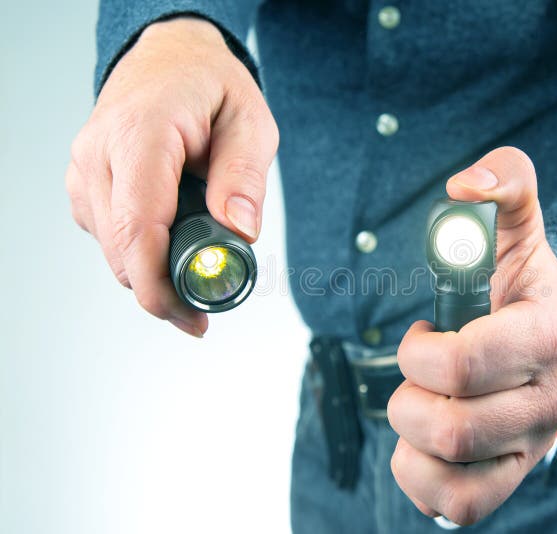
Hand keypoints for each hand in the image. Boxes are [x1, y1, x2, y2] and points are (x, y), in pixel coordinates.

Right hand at [65, 17, 277, 335]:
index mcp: (141, 133)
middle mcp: (100, 154)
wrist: (170, 59)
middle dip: (164, 289)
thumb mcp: (251, 122)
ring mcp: (85, 170)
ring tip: (198, 263)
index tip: (188, 315)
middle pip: (121, 249)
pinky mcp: (87, 185)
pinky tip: (172, 239)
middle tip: (207, 305)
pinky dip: (141, 252)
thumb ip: (245, 177)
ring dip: (153, 271)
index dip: (158, 284)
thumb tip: (238, 232)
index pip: (138, 226)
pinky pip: (109, 237)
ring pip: (112, 250)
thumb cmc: (210, 85)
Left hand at [388, 147, 556, 525]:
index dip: (418, 350)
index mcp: (548, 337)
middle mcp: (550, 402)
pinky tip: (424, 441)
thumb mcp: (515, 220)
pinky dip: (419, 478)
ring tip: (425, 403)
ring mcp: (534, 446)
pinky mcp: (513, 476)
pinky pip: (455, 506)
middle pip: (450, 428)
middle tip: (418, 370)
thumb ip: (502, 180)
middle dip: (408, 395)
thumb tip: (463, 185)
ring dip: (412, 434)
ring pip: (449, 473)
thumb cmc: (522, 280)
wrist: (554, 329)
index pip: (463, 366)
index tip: (423, 330)